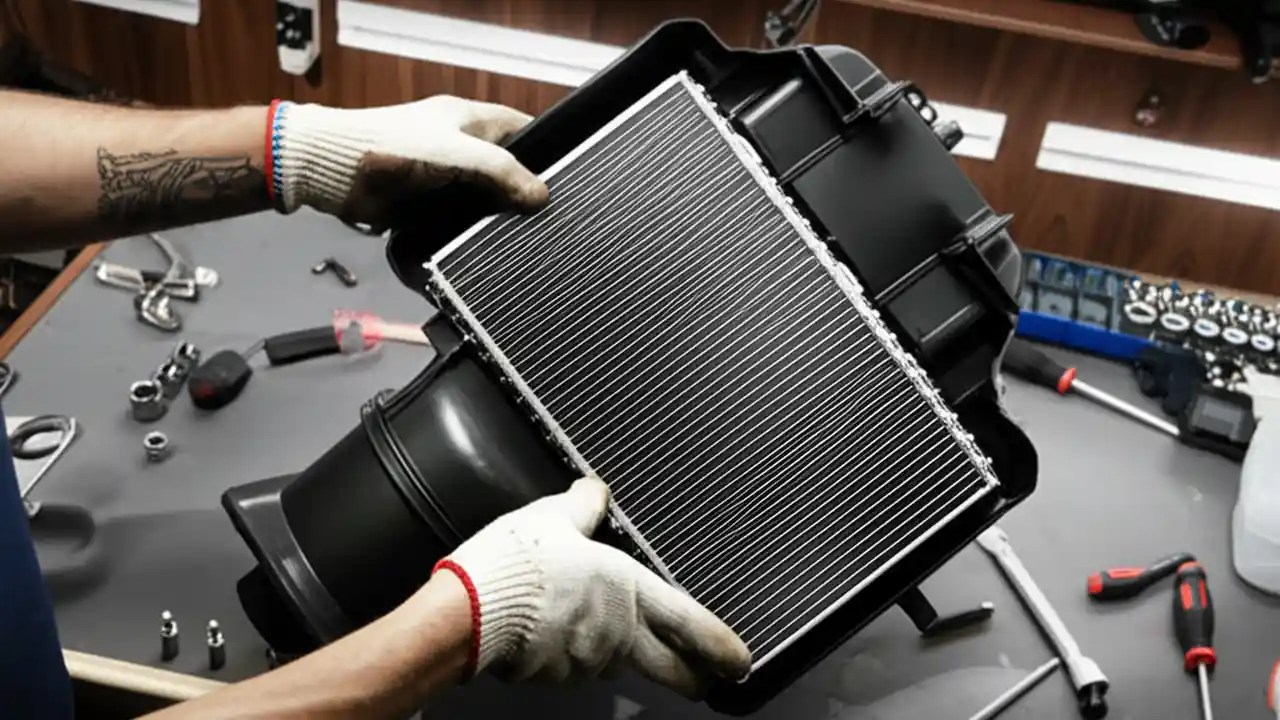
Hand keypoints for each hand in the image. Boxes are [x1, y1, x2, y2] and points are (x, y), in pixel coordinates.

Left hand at [269, 96, 547, 224]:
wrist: (336, 170)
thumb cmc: (397, 149)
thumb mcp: (459, 155)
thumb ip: (502, 173)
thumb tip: (542, 198)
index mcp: (470, 121)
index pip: (520, 128)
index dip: (544, 148)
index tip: (567, 176)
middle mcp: (460, 147)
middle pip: (505, 168)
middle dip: (524, 189)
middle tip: (552, 217)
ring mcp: (443, 178)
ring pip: (484, 198)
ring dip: (499, 216)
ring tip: (532, 238)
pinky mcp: (427, 207)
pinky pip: (460, 220)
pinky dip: (473, 232)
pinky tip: (494, 249)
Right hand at [433, 478, 750, 697]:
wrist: (467, 612)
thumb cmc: (515, 564)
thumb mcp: (554, 516)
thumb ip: (583, 506)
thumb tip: (595, 490)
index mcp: (630, 591)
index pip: (694, 626)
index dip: (723, 647)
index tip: (739, 661)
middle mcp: (618, 633)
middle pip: (672, 670)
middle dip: (692, 676)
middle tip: (701, 679)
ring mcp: (588, 661)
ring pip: (617, 665)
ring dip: (616, 654)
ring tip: (589, 625)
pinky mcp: (555, 676)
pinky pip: (575, 667)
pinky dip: (571, 654)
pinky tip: (550, 631)